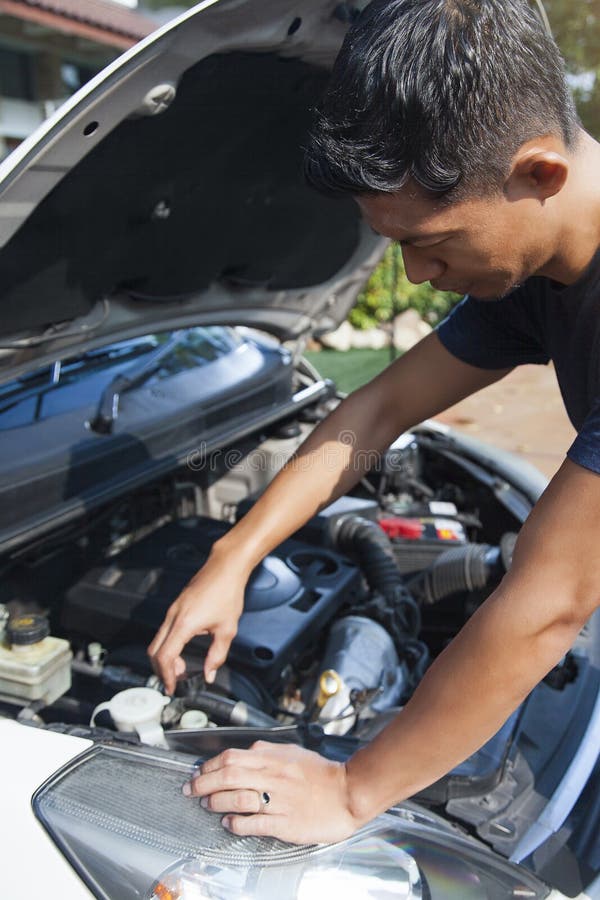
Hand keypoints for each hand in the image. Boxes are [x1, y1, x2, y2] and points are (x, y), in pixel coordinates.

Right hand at [148, 547, 248, 693]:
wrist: (225, 567)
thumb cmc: (227, 592)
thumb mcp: (227, 629)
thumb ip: (217, 655)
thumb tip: (209, 673)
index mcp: (184, 624)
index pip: (165, 657)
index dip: (166, 675)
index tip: (172, 687)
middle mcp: (173, 616)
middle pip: (154, 650)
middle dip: (161, 669)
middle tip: (175, 680)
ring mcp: (173, 610)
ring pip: (158, 640)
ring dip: (165, 657)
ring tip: (182, 667)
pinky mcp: (176, 607)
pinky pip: (164, 630)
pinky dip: (168, 645)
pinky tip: (183, 649)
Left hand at [182, 741, 364, 844]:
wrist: (348, 792)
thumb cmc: (322, 775)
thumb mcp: (293, 752)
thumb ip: (268, 753)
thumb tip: (244, 755)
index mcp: (273, 758)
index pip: (230, 757)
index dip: (208, 766)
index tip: (197, 773)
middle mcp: (273, 776)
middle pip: (228, 776)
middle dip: (203, 783)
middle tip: (191, 790)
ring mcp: (279, 800)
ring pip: (237, 798)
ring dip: (216, 802)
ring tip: (207, 805)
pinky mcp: (285, 822)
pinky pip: (254, 822)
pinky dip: (237, 822)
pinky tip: (228, 823)